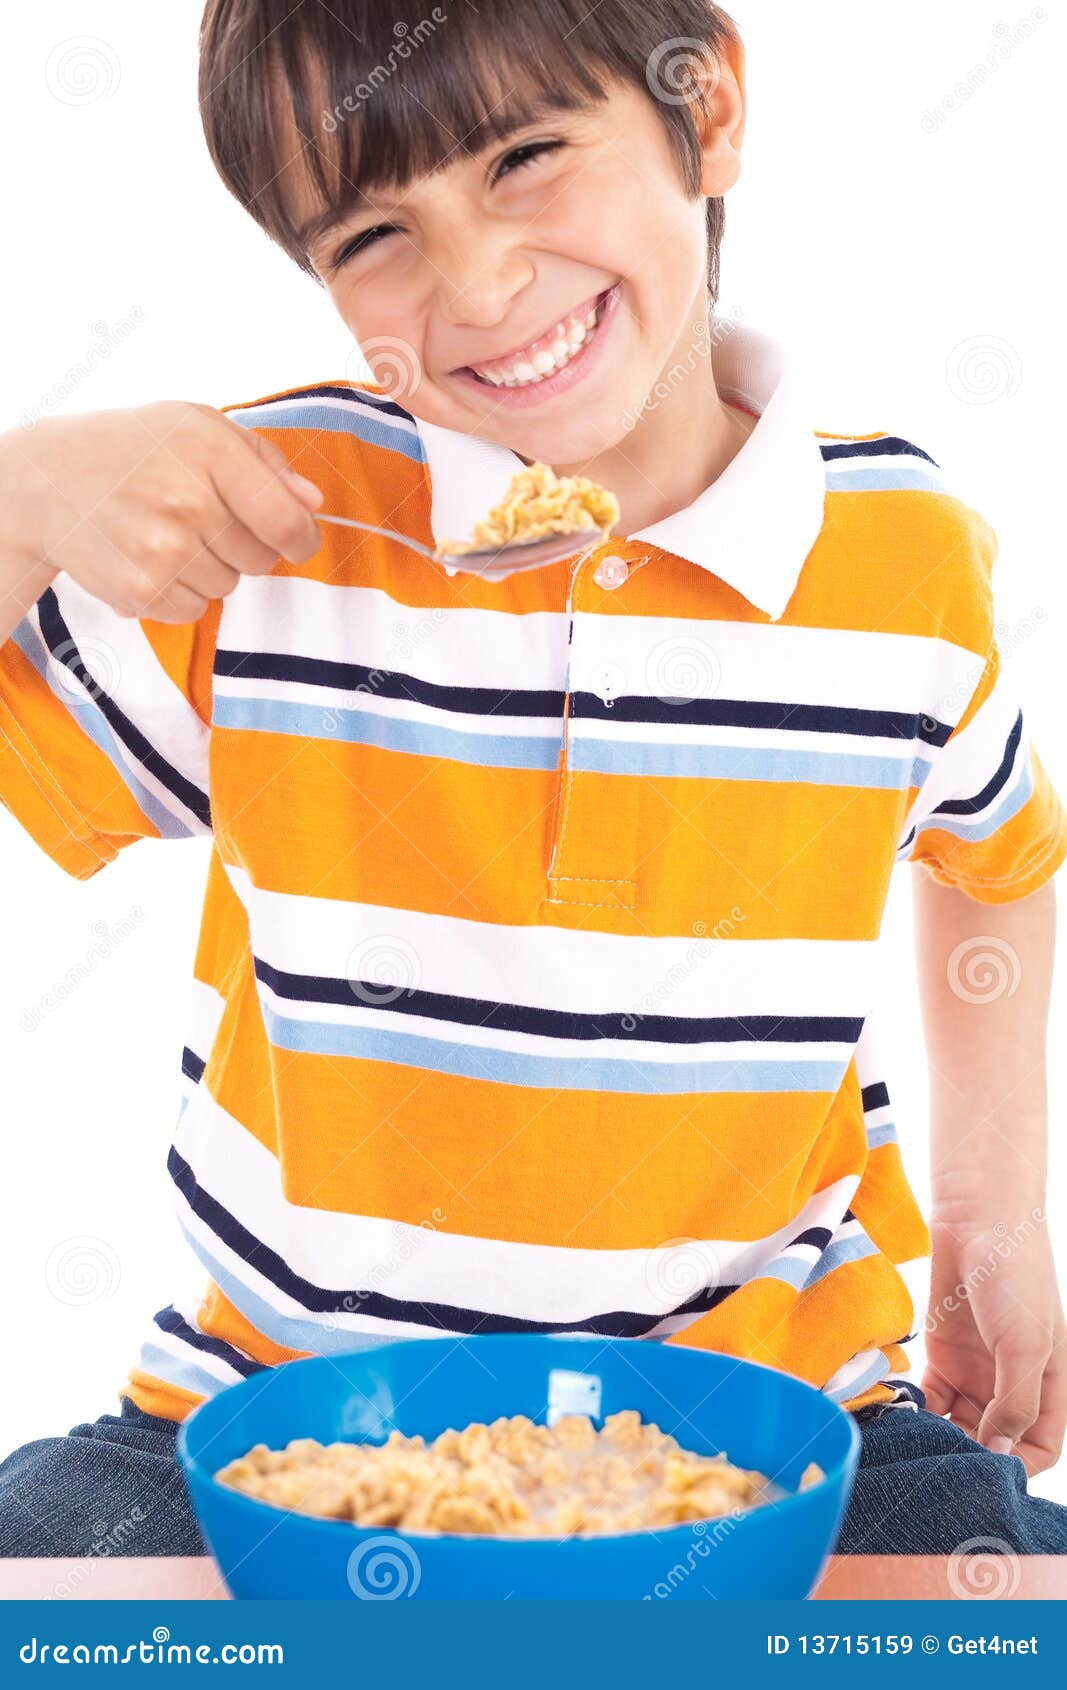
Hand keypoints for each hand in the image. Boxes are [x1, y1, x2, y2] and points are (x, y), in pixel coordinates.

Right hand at [0, 400, 323, 625]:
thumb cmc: (135, 450)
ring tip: (168, 534)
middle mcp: (189, 502)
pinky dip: (181, 592)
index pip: (286, 521)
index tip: (295, 539)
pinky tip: (150, 558)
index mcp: (211, 452)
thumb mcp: (198, 427)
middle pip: (262, 560)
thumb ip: (265, 462)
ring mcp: (164, 550)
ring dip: (211, 569)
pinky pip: (194, 610)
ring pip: (229, 587)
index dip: (302, 539)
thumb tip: (311, 504)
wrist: (48, 482)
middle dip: (246, 546)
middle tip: (203, 520)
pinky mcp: (142, 590)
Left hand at [923, 1207, 1066, 1474]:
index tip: (987, 1468)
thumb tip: (999, 1452)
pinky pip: (933, 1398)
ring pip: (961, 1424)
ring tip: (921, 1442)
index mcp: (1048, 1385)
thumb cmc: (1015, 1278)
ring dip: (943, 1436)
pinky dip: (921, 1411)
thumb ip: (1016, 1402)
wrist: (978, 1220)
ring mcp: (977, 1371)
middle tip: (942, 1459)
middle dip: (973, 1454)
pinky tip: (906, 1417)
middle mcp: (1012, 1383)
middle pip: (996, 1440)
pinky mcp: (942, 1356)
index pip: (1040, 1446)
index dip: (1019, 1463)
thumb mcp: (1025, 1345)